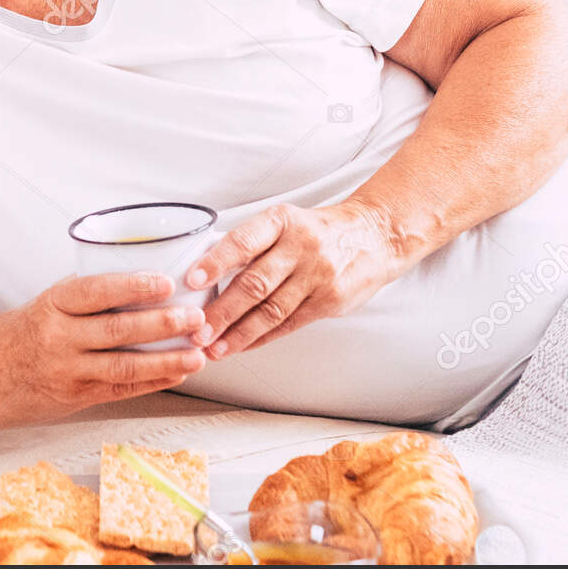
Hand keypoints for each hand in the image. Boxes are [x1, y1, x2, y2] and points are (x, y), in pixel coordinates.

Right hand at [0, 270, 207, 427]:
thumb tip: (130, 285)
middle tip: (195, 317)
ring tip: (198, 353)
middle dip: (163, 323)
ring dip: (167, 359)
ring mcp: (68, 371)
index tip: (166, 282)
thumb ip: (79, 301)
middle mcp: (59, 338)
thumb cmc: (11, 340)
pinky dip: (153, 382)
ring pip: (125, 364)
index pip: (98, 291)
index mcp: (51, 306)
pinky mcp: (76, 398)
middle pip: (119, 329)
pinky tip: (177, 374)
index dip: (134, 286)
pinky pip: (121, 389)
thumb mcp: (38, 306)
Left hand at [183, 200, 401, 359]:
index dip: (216, 262)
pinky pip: (288, 324)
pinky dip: (261, 338)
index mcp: (282, 221)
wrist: (374, 235)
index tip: (192, 281)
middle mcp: (300, 246)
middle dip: (222, 311)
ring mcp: (317, 275)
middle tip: (197, 330)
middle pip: (254, 283)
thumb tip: (205, 273)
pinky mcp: (329, 300)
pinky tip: (241, 346)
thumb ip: (253, 244)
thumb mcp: (285, 222)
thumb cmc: (319, 231)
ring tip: (214, 347)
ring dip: (238, 333)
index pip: (243, 241)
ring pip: (270, 310)